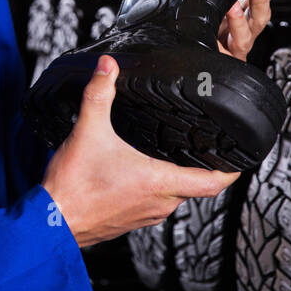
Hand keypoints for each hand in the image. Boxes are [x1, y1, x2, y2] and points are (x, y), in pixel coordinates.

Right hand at [42, 55, 240, 246]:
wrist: (50, 223)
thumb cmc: (72, 187)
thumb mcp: (88, 131)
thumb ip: (100, 94)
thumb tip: (108, 66)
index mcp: (158, 182)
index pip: (211, 183)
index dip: (230, 171)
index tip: (241, 160)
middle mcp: (158, 203)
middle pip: (195, 188)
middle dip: (203, 169)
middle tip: (208, 148)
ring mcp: (145, 215)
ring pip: (175, 197)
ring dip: (178, 179)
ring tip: (176, 156)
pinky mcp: (130, 221)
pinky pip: (155, 204)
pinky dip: (157, 188)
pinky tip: (142, 173)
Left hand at [216, 0, 284, 61]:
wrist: (219, 58)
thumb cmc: (225, 30)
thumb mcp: (232, 5)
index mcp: (253, 12)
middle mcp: (250, 28)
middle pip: (260, 13)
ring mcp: (241, 43)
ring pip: (244, 33)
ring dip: (239, 19)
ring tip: (233, 7)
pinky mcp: (229, 57)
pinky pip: (225, 52)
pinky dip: (221, 46)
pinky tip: (216, 41)